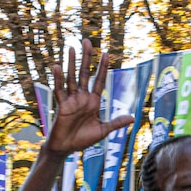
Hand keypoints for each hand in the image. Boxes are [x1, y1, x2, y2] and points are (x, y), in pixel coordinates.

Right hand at [46, 39, 135, 156]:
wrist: (66, 149)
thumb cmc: (83, 140)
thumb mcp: (102, 130)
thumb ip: (116, 123)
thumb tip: (132, 118)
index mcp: (93, 102)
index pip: (99, 81)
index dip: (102, 68)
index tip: (106, 53)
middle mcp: (82, 97)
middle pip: (85, 74)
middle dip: (87, 58)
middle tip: (87, 41)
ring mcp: (71, 100)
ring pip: (71, 78)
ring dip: (71, 63)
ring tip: (71, 48)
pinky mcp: (62, 105)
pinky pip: (60, 90)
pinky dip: (58, 79)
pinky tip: (57, 66)